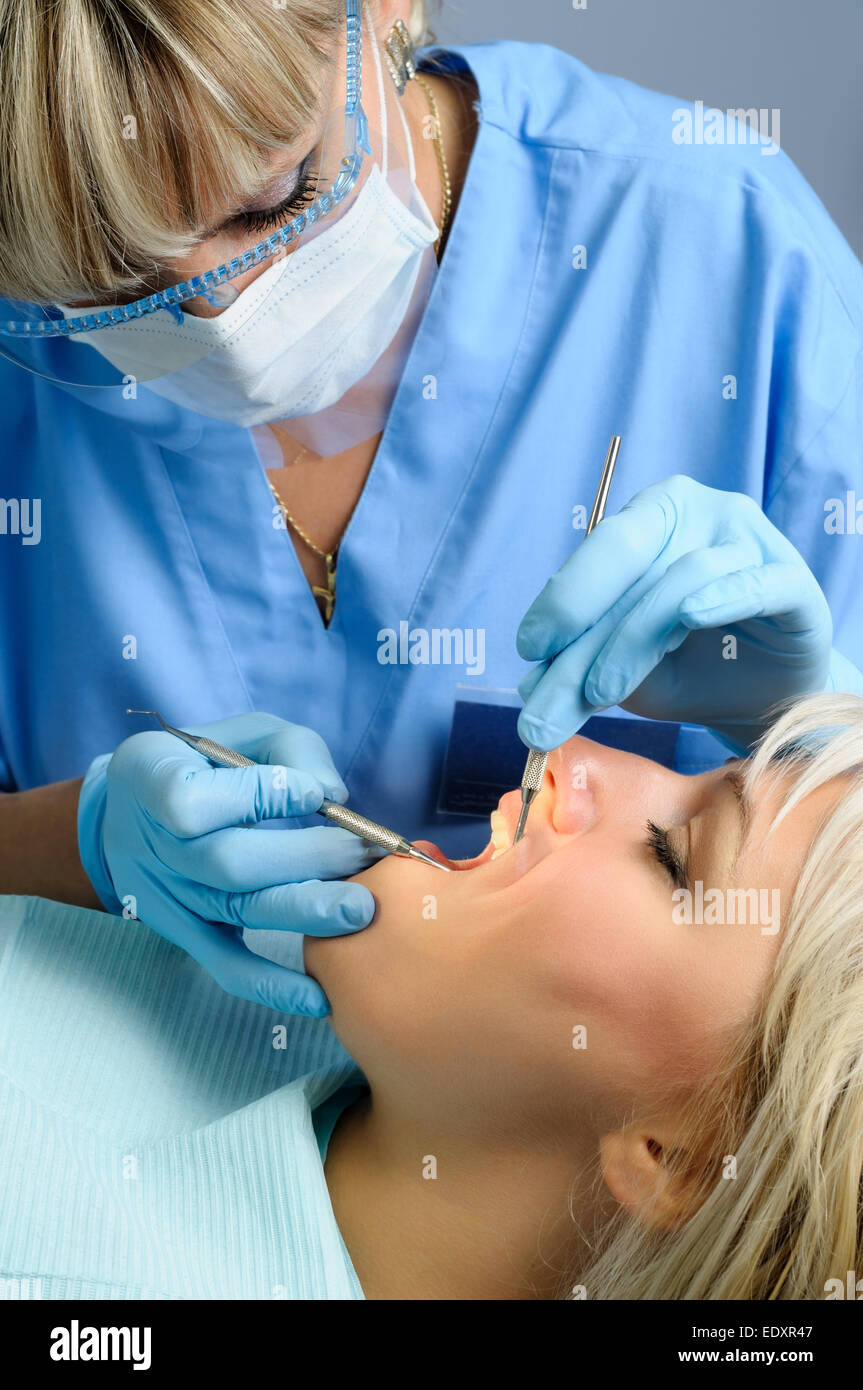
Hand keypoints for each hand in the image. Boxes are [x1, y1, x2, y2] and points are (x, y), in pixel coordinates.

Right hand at [78, 713, 381, 1015]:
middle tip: (362, 853)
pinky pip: (227, 966)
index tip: (313, 794)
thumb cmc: (203, 765)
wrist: (130, 814)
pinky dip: (272, 986)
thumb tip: (332, 794)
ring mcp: (170, 894)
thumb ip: (288, 748)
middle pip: (228, 861)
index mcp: (153, 777)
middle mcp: (154, 841)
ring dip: (305, 910)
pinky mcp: (187, 933)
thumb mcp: (238, 734)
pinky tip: (320, 996)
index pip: (192, 800)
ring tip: (361, 909)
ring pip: (236, 909)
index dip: (259, 796)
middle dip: (306, 859)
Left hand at [516, 475, 832, 752]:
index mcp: (652, 519)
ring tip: (600, 693)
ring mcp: (751, 539)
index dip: (563, 596)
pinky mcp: (793, 580)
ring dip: (634, 638)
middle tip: (549, 689)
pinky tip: (689, 617)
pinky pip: (757, 582)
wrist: (765, 699)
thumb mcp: (625, 671)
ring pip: (682, 577)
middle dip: (583, 625)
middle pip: (631, 552)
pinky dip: (722, 597)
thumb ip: (583, 668)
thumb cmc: (690, 668)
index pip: (600, 548)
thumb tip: (529, 690)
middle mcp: (700, 513)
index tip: (529, 648)